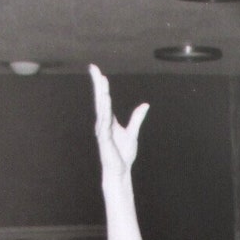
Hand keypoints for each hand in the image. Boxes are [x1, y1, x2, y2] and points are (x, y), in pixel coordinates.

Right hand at [90, 64, 148, 180]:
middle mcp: (102, 123)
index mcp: (108, 120)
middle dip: (98, 84)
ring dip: (102, 95)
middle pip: (100, 100)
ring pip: (102, 109)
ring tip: (103, 81)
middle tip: (93, 68)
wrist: (120, 171)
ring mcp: (102, 131)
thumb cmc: (123, 154)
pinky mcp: (105, 139)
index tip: (97, 71)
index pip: (104, 99)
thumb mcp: (132, 133)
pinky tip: (105, 102)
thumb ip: (137, 118)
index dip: (101, 85)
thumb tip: (145, 105)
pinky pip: (104, 123)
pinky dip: (105, 112)